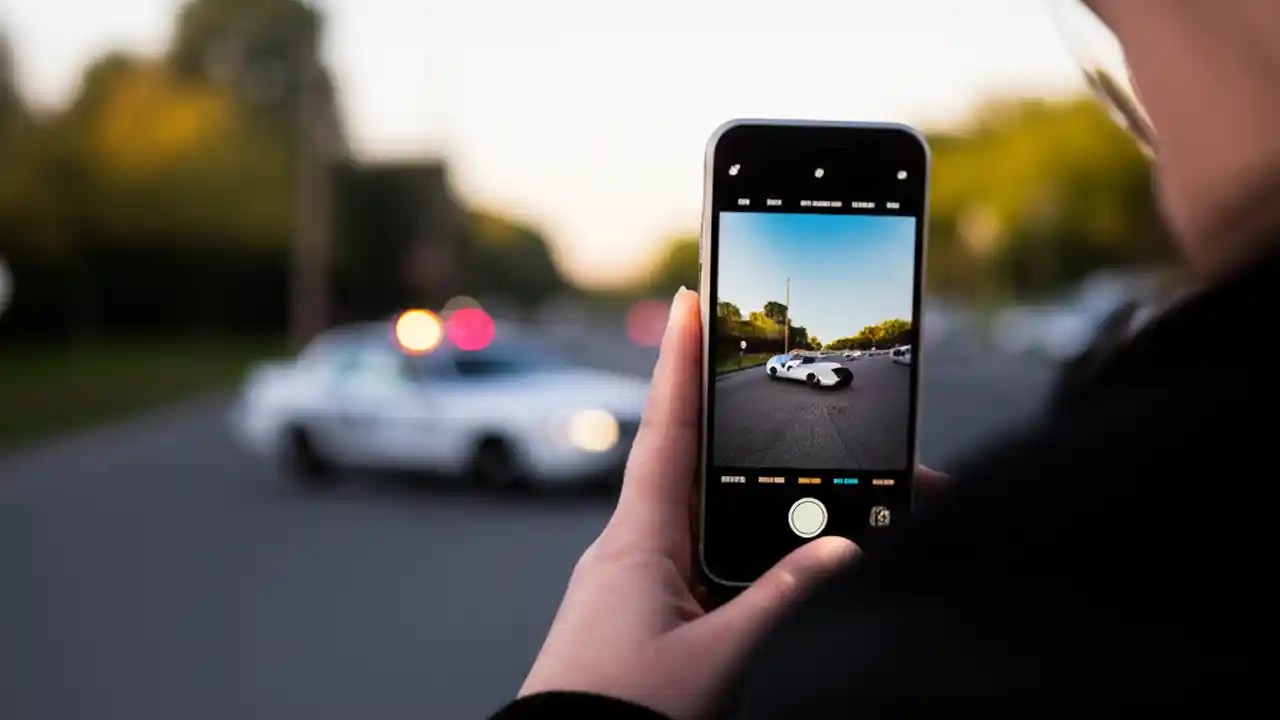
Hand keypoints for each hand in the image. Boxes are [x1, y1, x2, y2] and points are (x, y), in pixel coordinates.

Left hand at [517, 288, 858, 718]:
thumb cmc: (618, 716)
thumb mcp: (717, 659)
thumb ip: (782, 600)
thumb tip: (840, 548)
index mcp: (638, 541)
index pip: (666, 431)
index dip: (679, 361)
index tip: (689, 299)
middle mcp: (634, 548)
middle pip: (701, 473)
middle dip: (758, 440)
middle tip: (805, 405)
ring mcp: (637, 580)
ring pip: (708, 521)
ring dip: (760, 505)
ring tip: (827, 497)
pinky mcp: (645, 611)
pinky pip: (700, 562)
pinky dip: (742, 549)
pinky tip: (778, 556)